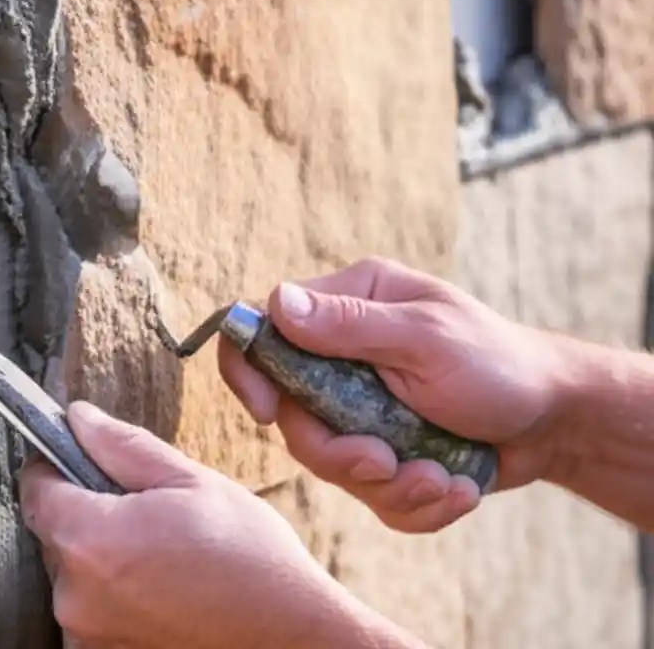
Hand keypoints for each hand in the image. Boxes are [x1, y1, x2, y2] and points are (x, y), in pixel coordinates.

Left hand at [19, 402, 410, 648]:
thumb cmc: (250, 560)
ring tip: (163, 561)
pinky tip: (162, 594)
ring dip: (103, 563)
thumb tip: (78, 417)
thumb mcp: (191, 482)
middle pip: (55, 534)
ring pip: (74, 577)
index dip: (56, 467)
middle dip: (88, 516)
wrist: (292, 638)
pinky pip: (92, 614)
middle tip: (147, 517)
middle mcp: (74, 594)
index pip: (36, 488)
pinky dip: (116, 601)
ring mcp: (86, 634)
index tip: (81, 461)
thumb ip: (122, 447)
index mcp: (89, 538)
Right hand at [219, 257, 570, 532]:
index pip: (265, 329)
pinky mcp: (380, 450)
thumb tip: (276, 304)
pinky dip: (410, 504)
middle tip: (385, 464)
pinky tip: (453, 490)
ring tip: (442, 481)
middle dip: (338, 453)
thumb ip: (352, 325)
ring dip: (388, 486)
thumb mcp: (427, 338)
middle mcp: (343, 354)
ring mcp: (358, 406)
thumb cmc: (501, 362)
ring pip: (329, 462)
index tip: (270, 416)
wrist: (558, 422)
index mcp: (350, 304)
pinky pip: (367, 493)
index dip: (250, 373)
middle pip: (293, 415)